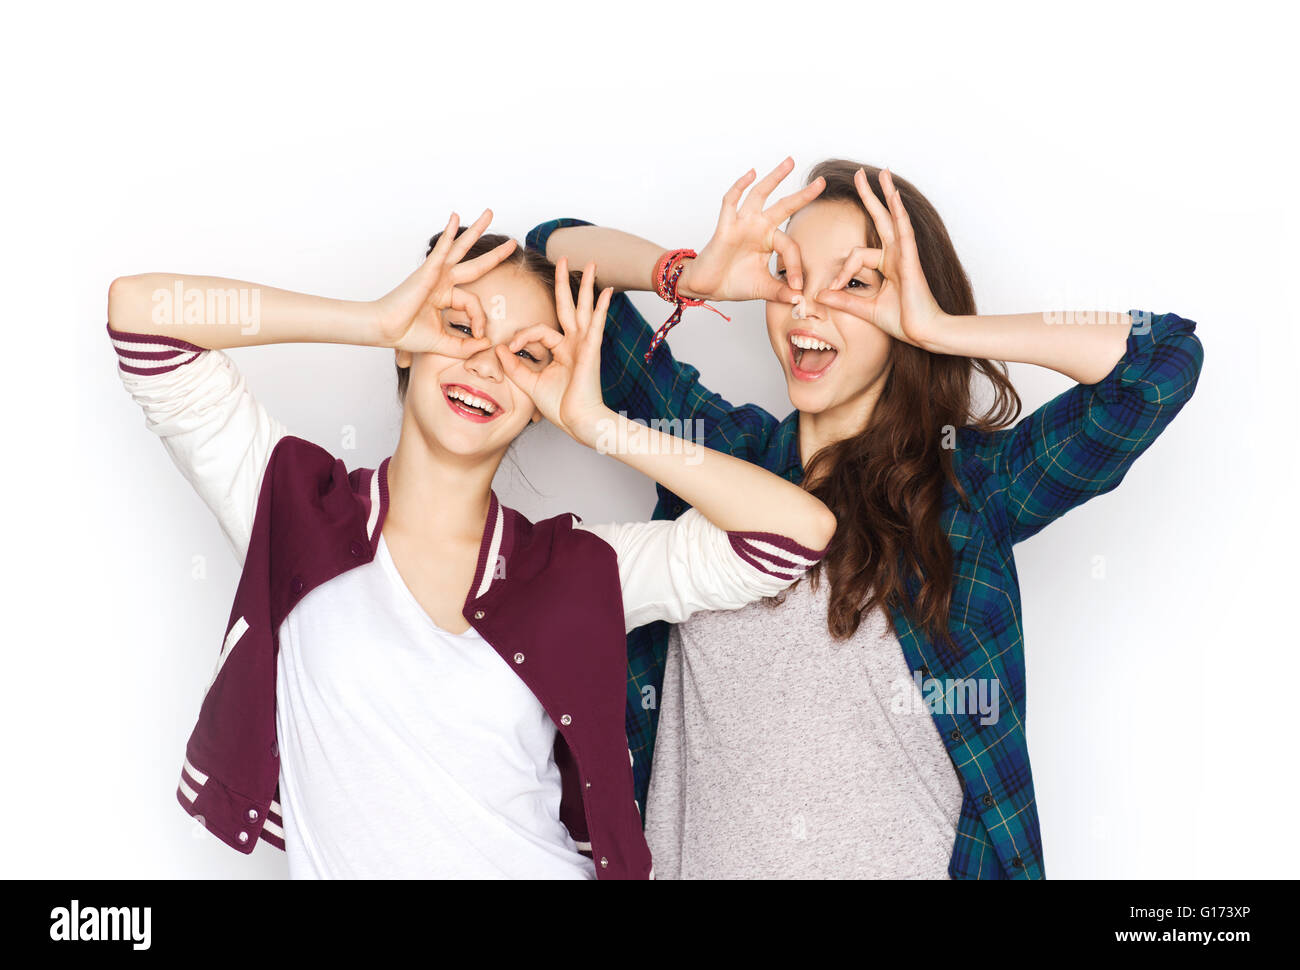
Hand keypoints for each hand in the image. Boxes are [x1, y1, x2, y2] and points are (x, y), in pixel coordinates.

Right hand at [373, 209, 517, 355]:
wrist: (386, 330)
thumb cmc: (407, 333)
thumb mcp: (445, 343)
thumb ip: (466, 346)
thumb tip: (486, 343)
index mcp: (445, 296)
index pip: (474, 302)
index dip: (481, 319)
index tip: (479, 336)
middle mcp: (442, 280)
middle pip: (475, 264)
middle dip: (495, 253)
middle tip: (513, 243)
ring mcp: (436, 273)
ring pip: (461, 247)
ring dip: (476, 230)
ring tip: (490, 213)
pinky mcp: (428, 269)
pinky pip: (442, 247)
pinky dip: (449, 232)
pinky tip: (455, 217)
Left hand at [495, 257, 612, 446]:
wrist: (579, 422)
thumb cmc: (560, 406)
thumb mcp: (529, 382)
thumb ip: (514, 365)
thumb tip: (499, 347)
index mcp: (562, 351)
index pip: (540, 330)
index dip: (521, 336)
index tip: (509, 349)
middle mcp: (574, 344)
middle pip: (568, 307)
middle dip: (564, 283)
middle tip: (562, 259)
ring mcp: (584, 345)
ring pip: (583, 308)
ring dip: (586, 285)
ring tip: (590, 264)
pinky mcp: (591, 350)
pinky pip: (596, 324)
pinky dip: (601, 307)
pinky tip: (606, 291)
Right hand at [676, 156, 824, 303]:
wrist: (707, 287)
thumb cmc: (733, 283)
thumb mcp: (763, 289)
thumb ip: (781, 292)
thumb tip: (800, 300)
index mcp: (769, 241)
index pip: (790, 247)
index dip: (795, 267)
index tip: (796, 287)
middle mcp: (758, 227)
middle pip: (784, 206)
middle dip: (804, 195)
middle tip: (822, 182)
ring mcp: (742, 224)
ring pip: (760, 195)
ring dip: (775, 178)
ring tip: (790, 162)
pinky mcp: (725, 226)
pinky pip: (731, 202)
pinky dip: (739, 186)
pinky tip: (751, 173)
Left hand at [813, 168, 948, 347]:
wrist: (924, 333)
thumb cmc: (902, 321)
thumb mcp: (865, 309)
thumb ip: (844, 300)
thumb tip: (821, 295)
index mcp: (887, 265)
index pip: (856, 256)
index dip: (841, 272)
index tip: (833, 289)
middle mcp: (896, 255)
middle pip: (881, 218)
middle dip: (871, 196)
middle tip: (860, 174)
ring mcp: (905, 255)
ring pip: (894, 218)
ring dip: (887, 194)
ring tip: (881, 173)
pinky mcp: (911, 260)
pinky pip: (904, 232)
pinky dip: (899, 213)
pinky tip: (894, 196)